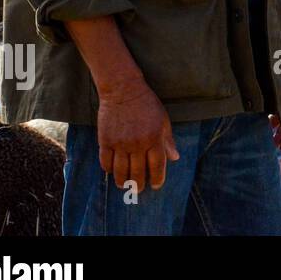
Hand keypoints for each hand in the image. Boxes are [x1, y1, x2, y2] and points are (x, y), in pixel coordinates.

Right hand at [96, 76, 178, 192]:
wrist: (124, 90)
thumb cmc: (147, 104)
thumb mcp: (163, 120)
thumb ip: (168, 141)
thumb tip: (174, 158)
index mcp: (154, 138)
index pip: (157, 166)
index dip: (157, 179)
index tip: (156, 185)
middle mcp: (137, 143)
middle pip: (137, 172)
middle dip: (139, 184)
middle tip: (139, 189)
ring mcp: (120, 143)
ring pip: (120, 171)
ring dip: (123, 182)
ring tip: (124, 185)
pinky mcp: (105, 140)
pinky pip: (105, 162)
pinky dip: (109, 170)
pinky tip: (112, 171)